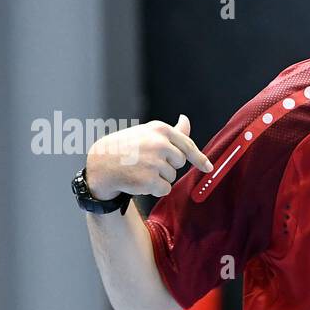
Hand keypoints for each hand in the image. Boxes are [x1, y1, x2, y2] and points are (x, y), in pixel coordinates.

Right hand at [84, 114, 211, 199]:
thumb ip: (171, 131)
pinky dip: (155, 189)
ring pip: (172, 176)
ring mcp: (154, 162)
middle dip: (168, 165)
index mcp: (160, 130)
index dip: (200, 159)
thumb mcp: (147, 133)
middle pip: (180, 162)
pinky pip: (165, 189)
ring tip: (140, 169)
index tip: (208, 167)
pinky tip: (140, 180)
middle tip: (147, 161)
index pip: (187, 145)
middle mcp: (159, 144)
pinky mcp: (150, 180)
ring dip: (159, 177)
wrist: (101, 164)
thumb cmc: (126, 148)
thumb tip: (186, 120)